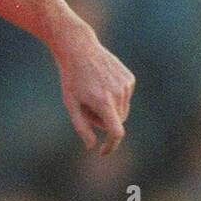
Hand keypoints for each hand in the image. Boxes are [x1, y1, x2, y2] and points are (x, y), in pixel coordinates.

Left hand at [55, 29, 135, 155]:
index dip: (111, 145)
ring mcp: (126, 85)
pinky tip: (101, 84)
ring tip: (92, 94)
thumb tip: (92, 146)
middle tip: (86, 109)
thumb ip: (81, 127)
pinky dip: (114, 98)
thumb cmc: (71, 78)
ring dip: (108, 110)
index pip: (116, 132)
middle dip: (103, 122)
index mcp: (103, 101)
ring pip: (122, 111)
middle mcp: (118, 93)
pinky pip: (124, 98)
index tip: (103, 151)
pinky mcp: (129, 78)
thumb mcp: (71, 104)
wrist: (79, 49)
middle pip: (116, 122)